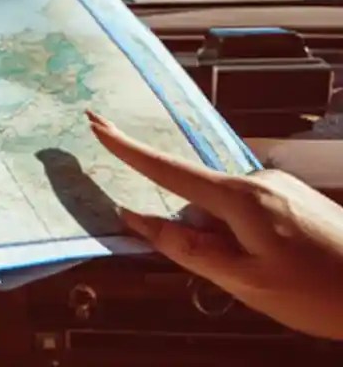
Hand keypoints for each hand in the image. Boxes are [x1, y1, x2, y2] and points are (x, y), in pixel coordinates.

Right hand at [89, 111, 342, 338]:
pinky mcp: (294, 197)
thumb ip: (187, 249)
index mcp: (240, 197)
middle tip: (241, 278)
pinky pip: (248, 215)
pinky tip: (282, 268)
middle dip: (200, 238)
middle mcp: (258, 180)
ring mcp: (279, 187)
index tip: (96, 125)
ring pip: (224, 215)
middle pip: (197, 204)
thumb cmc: (322, 293)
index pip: (167, 170)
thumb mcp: (244, 282)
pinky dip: (248, 242)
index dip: (126, 149)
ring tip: (273, 279)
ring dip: (229, 246)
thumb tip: (138, 220)